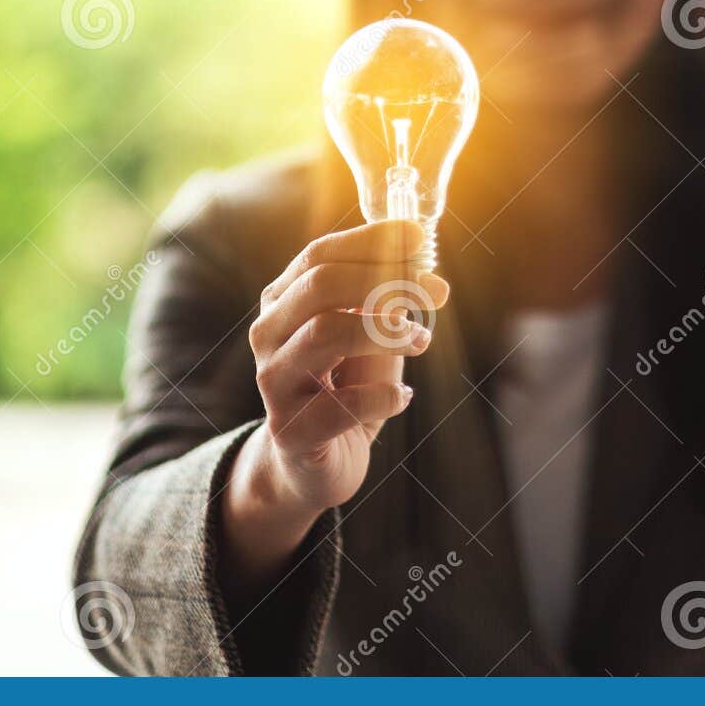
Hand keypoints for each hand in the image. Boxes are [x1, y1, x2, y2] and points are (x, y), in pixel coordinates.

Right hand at [218, 220, 448, 600]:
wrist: (314, 465)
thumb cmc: (347, 387)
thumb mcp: (370, 337)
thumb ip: (389, 304)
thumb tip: (428, 274)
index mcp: (284, 302)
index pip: (320, 256)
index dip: (370, 242)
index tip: (419, 239)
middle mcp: (269, 335)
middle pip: (321, 285)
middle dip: (385, 280)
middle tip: (435, 291)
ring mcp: (273, 382)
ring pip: (324, 333)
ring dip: (384, 331)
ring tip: (419, 340)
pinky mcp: (290, 431)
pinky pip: (339, 405)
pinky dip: (382, 396)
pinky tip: (401, 396)